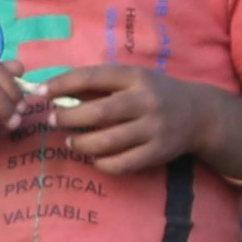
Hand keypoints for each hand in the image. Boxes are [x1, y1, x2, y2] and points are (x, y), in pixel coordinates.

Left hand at [40, 60, 231, 176]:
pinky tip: (95, 158)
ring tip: (71, 142)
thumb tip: (54, 90)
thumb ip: (99, 85)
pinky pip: (121, 164)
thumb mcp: (132, 80)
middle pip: (98, 112)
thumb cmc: (155, 94)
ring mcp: (154, 129)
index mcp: (136, 77)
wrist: (199, 115)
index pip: (93, 77)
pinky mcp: (158, 153)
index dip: (63, 84)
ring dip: (81, 144)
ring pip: (107, 142)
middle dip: (68, 118)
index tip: (41, 92)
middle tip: (53, 121)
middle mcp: (146, 101)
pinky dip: (102, 163)